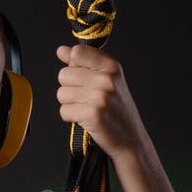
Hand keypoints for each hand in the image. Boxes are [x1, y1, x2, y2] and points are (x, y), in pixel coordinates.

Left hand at [56, 44, 145, 158]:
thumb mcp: (107, 81)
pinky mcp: (92, 114)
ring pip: (61, 93)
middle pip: (64, 74)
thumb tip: (62, 50)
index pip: (77, 53)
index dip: (74, 67)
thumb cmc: (117, 111)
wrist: (130, 140)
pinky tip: (85, 120)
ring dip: (70, 104)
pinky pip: (64, 111)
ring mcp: (100, 96)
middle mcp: (107, 79)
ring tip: (86, 109)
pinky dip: (70, 117)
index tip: (84, 78)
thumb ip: (84, 63)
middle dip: (69, 88)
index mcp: (112, 67)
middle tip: (86, 99)